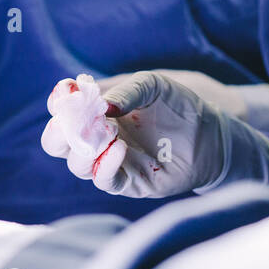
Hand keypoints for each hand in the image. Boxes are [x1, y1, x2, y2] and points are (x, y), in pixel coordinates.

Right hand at [40, 71, 268, 197]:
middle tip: (70, 121)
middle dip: (59, 133)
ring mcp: (110, 162)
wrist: (212, 134)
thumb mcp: (152, 85)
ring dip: (85, 147)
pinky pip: (105, 181)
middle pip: (57, 144)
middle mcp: (98, 139)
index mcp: (97, 113)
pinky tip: (118, 148)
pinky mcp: (129, 183)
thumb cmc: (180, 105)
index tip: (65, 93)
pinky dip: (105, 166)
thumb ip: (125, 91)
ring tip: (107, 130)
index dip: (59, 103)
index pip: (63, 111)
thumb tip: (100, 107)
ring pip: (77, 163)